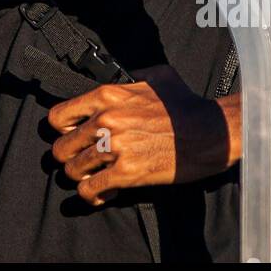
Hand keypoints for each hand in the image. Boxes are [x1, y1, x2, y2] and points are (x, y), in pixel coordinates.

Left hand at [47, 65, 238, 205]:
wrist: (211, 131)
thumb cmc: (186, 104)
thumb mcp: (156, 76)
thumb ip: (131, 76)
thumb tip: (123, 77)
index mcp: (107, 96)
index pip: (60, 116)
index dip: (61, 130)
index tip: (70, 136)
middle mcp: (106, 120)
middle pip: (62, 147)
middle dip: (69, 157)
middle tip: (81, 161)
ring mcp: (115, 147)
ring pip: (73, 170)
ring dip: (81, 176)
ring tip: (93, 177)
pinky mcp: (128, 173)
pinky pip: (92, 190)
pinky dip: (93, 195)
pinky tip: (103, 192)